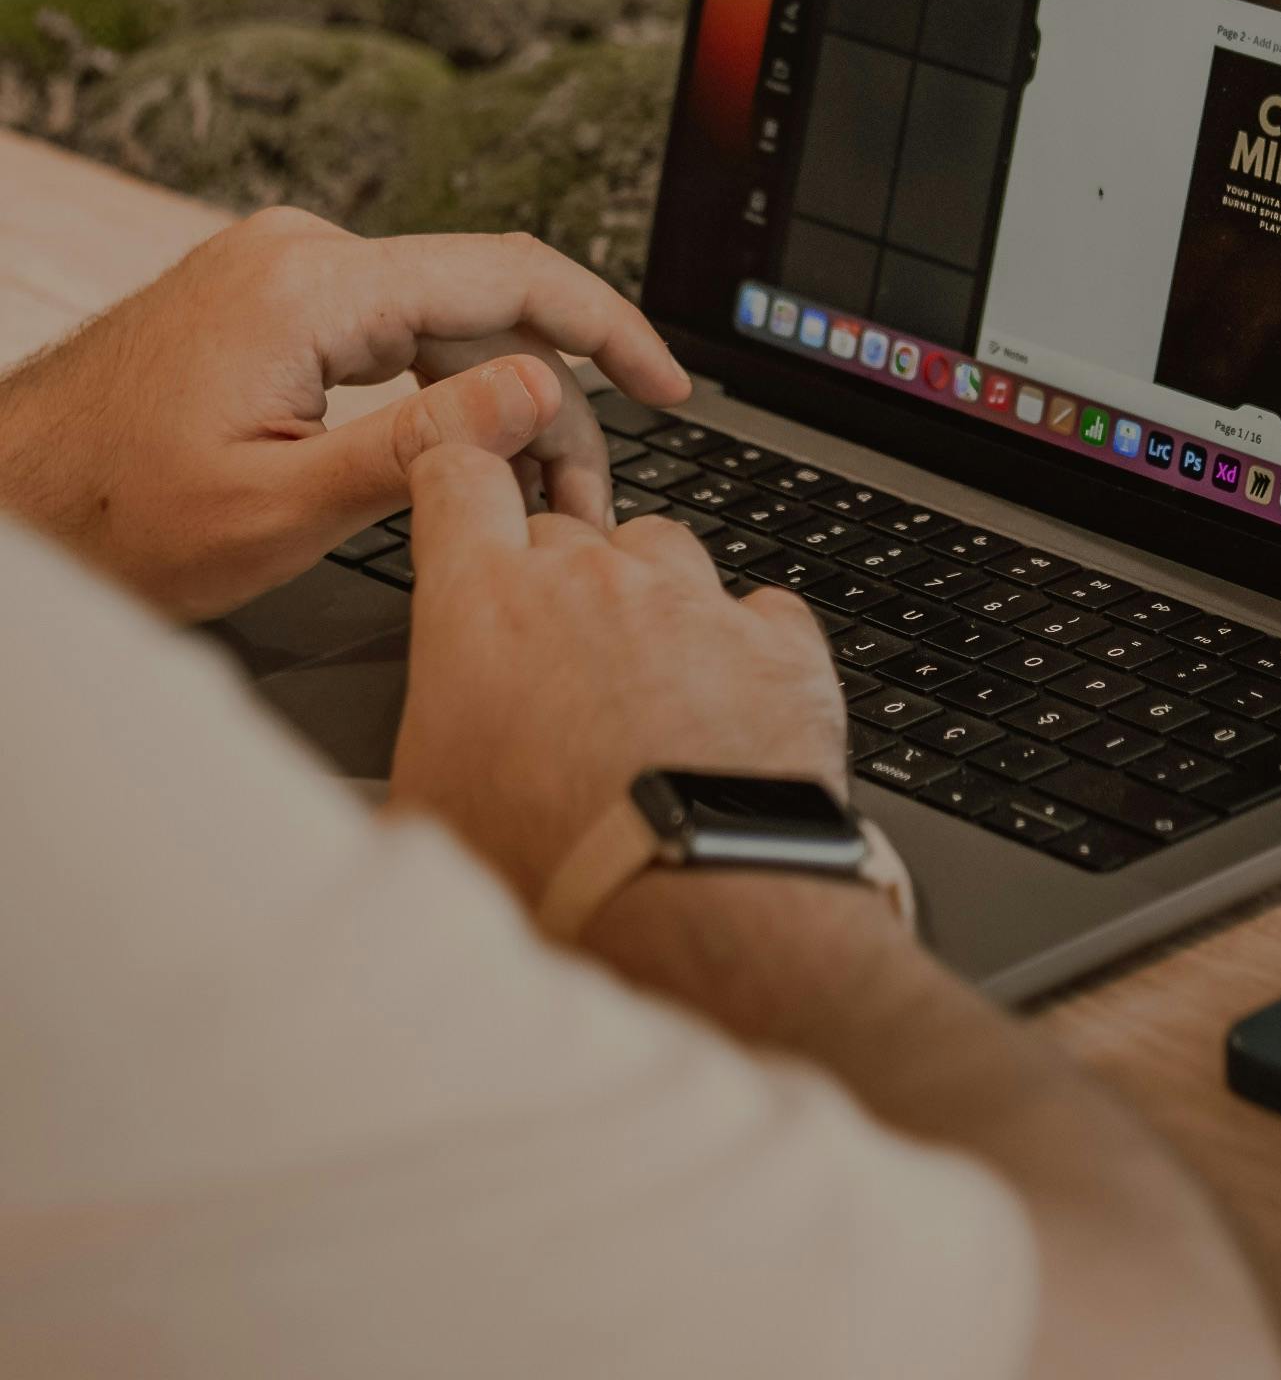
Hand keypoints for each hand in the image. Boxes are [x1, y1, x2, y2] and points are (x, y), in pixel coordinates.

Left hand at [0, 206, 690, 620]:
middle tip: (583, 513)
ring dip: (498, 410)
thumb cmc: (112, 517)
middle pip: (485, 307)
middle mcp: (302, 255)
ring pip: (443, 327)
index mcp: (310, 288)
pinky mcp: (273, 302)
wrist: (7, 498)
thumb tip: (538, 388)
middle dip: (554, 406)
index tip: (671, 386)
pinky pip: (392, 334)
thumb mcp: (278, 507)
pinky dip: (441, 399)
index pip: (507, 276)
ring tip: (529, 509)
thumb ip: (422, 447)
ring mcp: (284, 272)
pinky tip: (461, 467)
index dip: (608, 330)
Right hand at [391, 432, 849, 909]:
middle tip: (559, 669)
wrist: (689, 906)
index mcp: (485, 604)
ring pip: (662, 549)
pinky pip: (759, 609)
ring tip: (646, 685)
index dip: (464, 481)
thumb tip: (404, 762)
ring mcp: (692, 601)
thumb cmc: (548, 867)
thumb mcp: (428, 804)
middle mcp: (591, 580)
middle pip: (564, 532)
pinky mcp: (778, 642)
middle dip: (556, 582)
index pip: (459, 472)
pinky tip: (730, 706)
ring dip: (650, 598)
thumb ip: (424, 731)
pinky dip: (745, 645)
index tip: (468, 502)